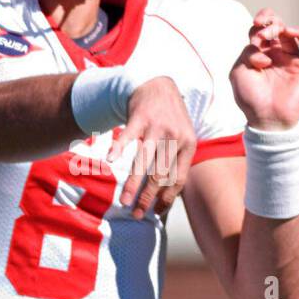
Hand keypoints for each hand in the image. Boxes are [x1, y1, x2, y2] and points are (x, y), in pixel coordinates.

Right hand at [107, 76, 195, 219]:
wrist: (157, 84)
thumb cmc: (169, 118)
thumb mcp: (182, 137)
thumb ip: (177, 162)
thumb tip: (166, 198)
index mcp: (188, 145)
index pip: (179, 179)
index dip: (167, 198)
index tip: (156, 212)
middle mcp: (175, 137)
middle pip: (161, 175)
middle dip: (148, 198)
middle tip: (137, 214)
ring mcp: (157, 127)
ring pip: (144, 161)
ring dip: (133, 184)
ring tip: (124, 201)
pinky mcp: (139, 117)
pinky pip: (128, 136)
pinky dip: (118, 148)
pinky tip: (109, 160)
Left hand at [230, 9, 298, 128]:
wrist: (267, 119)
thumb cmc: (251, 98)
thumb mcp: (239, 72)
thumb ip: (247, 53)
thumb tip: (265, 52)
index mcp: (260, 55)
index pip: (262, 30)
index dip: (259, 22)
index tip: (256, 24)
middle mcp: (277, 55)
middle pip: (277, 28)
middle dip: (269, 22)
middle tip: (262, 31)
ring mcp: (292, 60)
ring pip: (291, 34)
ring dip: (281, 27)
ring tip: (273, 32)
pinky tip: (291, 32)